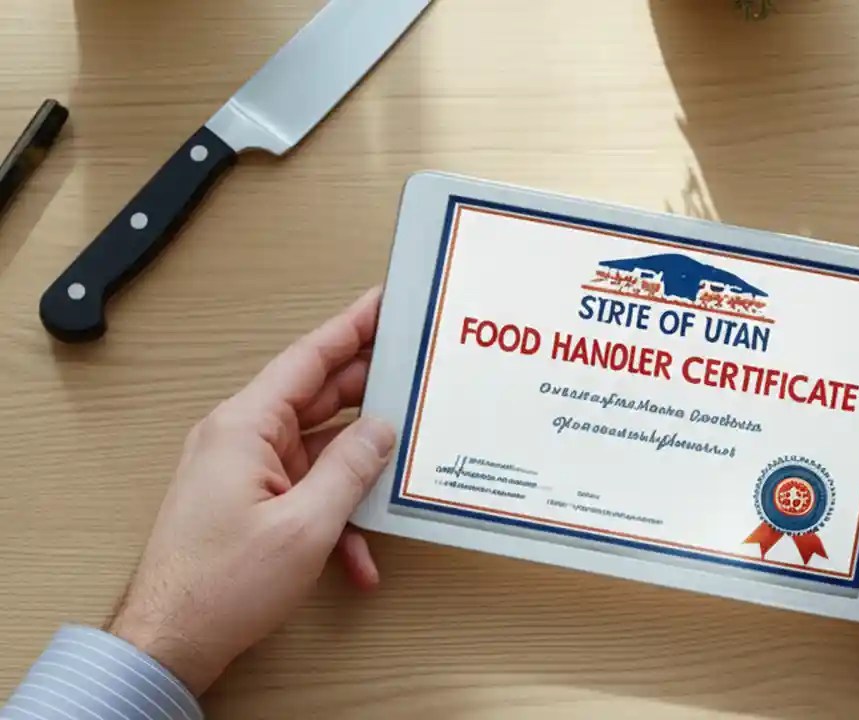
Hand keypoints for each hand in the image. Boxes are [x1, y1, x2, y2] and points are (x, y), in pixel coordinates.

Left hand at [107, 288, 396, 694]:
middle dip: (369, 391)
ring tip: (404, 465)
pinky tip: (361, 555)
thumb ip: (351, 468)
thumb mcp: (306, 526)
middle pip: (317, 397)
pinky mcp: (249, 503)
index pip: (309, 358)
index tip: (386, 302)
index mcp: (245, 426)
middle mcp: (241, 439)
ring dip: (358, 471)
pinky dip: (336, 516)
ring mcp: (244, 471)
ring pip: (318, 449)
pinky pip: (305, 492)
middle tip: (416, 373)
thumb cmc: (218, 585)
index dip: (352, 327)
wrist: (169, 642)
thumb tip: (381, 429)